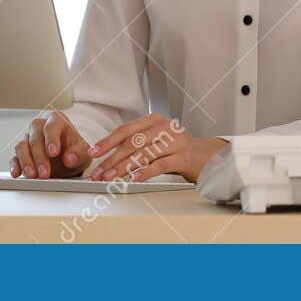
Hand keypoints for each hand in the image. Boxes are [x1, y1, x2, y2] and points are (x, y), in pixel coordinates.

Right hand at [11, 110, 89, 178]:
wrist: (67, 160)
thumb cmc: (75, 150)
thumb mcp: (84, 151)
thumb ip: (80, 153)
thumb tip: (70, 158)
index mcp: (56, 121)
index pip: (51, 127)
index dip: (51, 139)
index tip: (53, 152)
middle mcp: (39, 127)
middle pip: (35, 138)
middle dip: (39, 157)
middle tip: (45, 172)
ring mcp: (28, 139)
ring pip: (21, 146)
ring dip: (26, 162)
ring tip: (33, 175)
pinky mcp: (21, 153)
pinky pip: (14, 157)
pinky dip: (15, 166)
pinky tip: (17, 173)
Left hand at [85, 112, 227, 182]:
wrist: (208, 157)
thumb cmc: (178, 150)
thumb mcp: (157, 141)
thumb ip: (137, 144)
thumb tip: (107, 157)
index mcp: (154, 120)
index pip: (125, 129)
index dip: (107, 142)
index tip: (93, 153)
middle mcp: (164, 127)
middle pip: (132, 142)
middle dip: (111, 158)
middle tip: (99, 172)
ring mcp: (175, 141)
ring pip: (143, 153)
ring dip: (123, 168)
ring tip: (111, 178)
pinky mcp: (183, 157)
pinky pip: (159, 165)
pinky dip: (144, 172)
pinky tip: (133, 179)